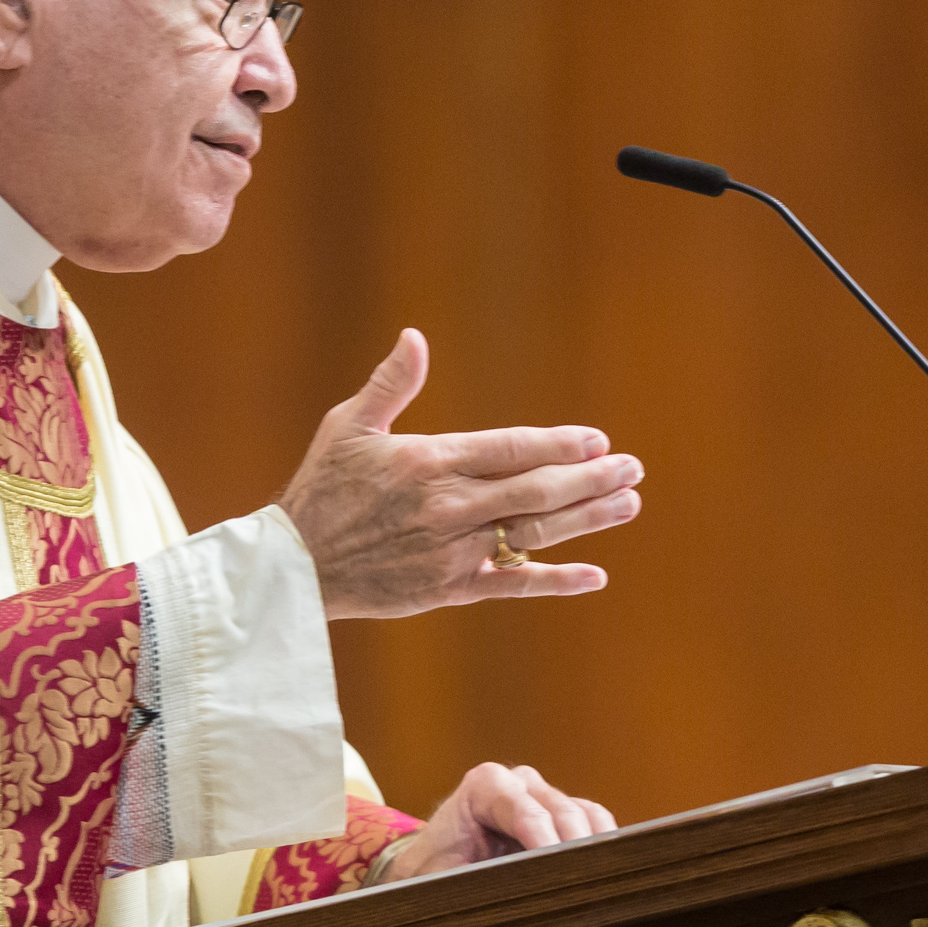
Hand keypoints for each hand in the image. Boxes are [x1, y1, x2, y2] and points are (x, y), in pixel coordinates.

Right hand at [278, 329, 643, 619]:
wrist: (294, 567)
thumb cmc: (321, 489)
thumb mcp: (348, 426)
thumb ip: (391, 383)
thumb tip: (414, 336)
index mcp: (429, 462)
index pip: (510, 449)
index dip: (558, 446)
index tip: (597, 441)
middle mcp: (448, 507)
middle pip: (535, 491)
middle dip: (589, 479)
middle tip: (632, 469)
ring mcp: (452, 552)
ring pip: (533, 534)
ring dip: (586, 519)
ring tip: (628, 502)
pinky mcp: (449, 590)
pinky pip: (512, 586)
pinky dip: (555, 581)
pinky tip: (595, 574)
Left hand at [386, 764, 614, 880]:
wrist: (432, 869)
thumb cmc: (434, 874)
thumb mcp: (444, 877)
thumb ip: (474, 884)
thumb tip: (509, 909)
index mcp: (484, 787)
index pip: (527, 813)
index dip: (547, 845)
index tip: (558, 878)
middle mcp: (519, 782)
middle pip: (564, 813)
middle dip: (576, 853)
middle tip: (586, 894)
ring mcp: (545, 794)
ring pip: (587, 816)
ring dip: (595, 852)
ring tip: (598, 891)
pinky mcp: (564, 813)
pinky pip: (595, 826)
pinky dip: (601, 851)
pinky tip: (602, 881)